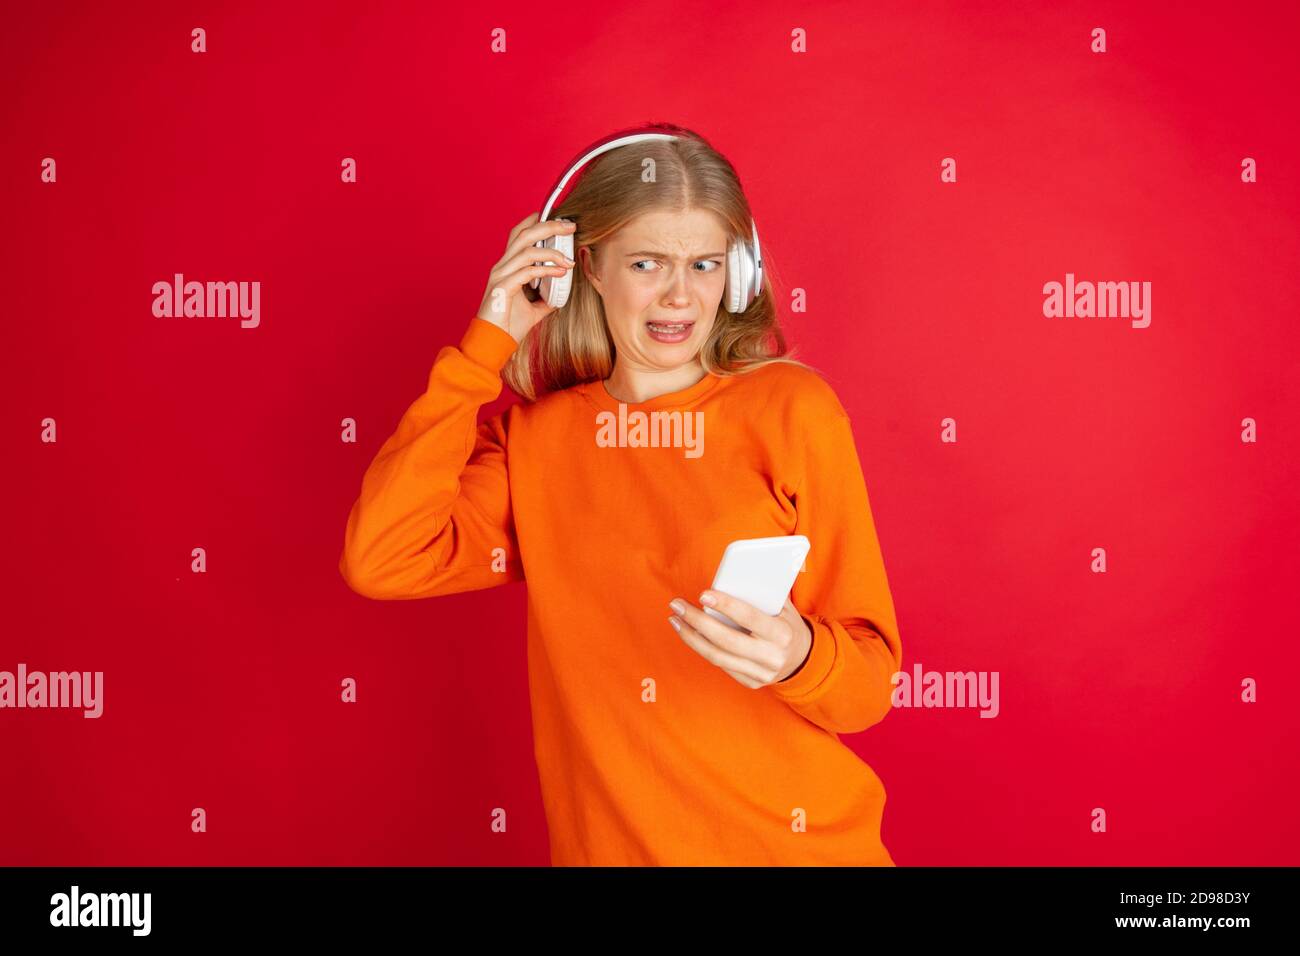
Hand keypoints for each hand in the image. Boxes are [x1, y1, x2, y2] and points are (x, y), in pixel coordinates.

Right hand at [476, 212, 576, 343]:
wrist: (493, 343)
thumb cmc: (508, 325)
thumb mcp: (534, 309)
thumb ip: (546, 297)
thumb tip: (561, 294)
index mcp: (507, 267)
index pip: (520, 234)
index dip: (537, 222)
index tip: (560, 220)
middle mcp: (502, 266)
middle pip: (524, 234)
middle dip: (548, 226)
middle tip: (570, 226)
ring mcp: (500, 275)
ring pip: (526, 250)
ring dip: (551, 252)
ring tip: (569, 260)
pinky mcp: (502, 287)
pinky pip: (527, 272)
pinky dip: (546, 270)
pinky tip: (561, 272)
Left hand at [667, 592, 812, 688]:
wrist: (803, 658)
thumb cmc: (786, 623)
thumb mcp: (783, 606)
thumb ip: (762, 594)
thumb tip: (732, 576)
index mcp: (783, 634)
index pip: (749, 618)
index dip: (726, 605)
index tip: (703, 593)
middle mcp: (772, 657)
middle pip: (726, 640)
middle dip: (697, 621)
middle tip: (677, 605)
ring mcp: (761, 674)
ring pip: (717, 656)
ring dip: (691, 637)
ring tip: (675, 619)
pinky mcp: (751, 683)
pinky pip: (720, 665)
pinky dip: (701, 648)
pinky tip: (688, 633)